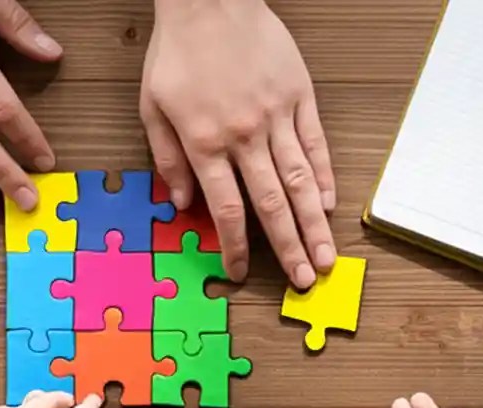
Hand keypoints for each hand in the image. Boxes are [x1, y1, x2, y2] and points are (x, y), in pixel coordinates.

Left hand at [141, 0, 336, 287]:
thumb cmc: (178, 51)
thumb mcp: (153, 106)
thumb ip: (167, 157)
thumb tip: (181, 203)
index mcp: (205, 141)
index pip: (227, 209)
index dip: (236, 247)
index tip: (240, 272)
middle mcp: (244, 135)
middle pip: (272, 204)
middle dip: (288, 248)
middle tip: (304, 282)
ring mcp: (276, 116)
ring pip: (301, 181)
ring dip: (315, 224)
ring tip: (327, 257)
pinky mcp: (299, 96)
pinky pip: (315, 144)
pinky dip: (325, 176)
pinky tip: (329, 204)